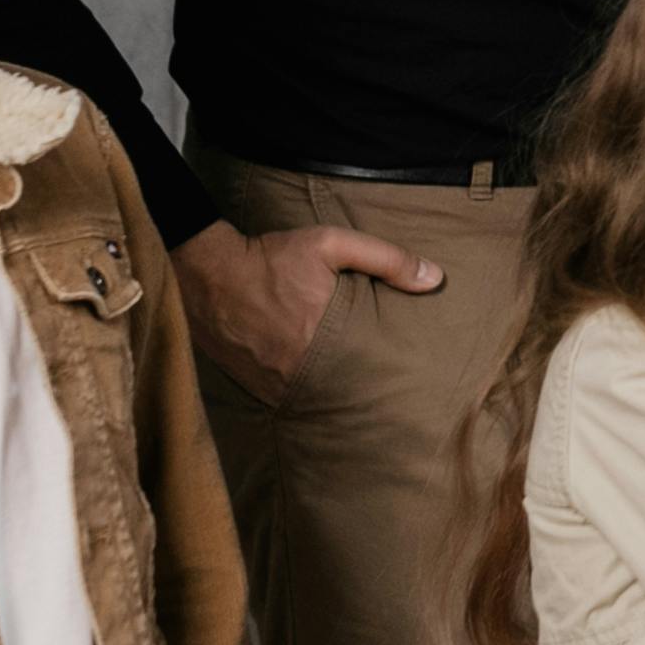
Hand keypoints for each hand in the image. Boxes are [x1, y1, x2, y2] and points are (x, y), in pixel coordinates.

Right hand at [174, 219, 442, 399]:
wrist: (208, 273)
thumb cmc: (272, 257)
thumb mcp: (331, 244)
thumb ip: (386, 260)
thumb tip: (436, 278)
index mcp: (324, 337)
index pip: (368, 370)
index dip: (386, 378)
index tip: (405, 380)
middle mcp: (298, 367)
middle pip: (343, 391)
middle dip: (362, 391)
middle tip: (386, 399)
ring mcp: (271, 382)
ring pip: (313, 399)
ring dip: (330, 396)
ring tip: (351, 394)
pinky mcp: (250, 386)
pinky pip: (284, 399)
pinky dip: (299, 393)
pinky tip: (312, 388)